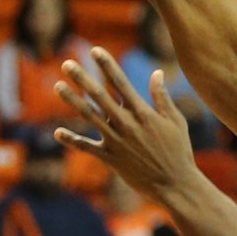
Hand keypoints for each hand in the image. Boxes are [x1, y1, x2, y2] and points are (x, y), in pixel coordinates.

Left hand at [54, 48, 202, 205]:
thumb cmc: (179, 151)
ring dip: (72, 101)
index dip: (107, 65)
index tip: (95, 50)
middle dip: (82, 78)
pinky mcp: (110, 159)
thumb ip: (163, 97)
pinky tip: (57, 132)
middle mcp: (126, 125)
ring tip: (57, 86)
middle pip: (100, 97)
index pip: (121, 83)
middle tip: (66, 63)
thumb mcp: (176, 121)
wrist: (175, 185)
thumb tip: (157, 72)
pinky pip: (87, 148)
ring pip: (89, 117)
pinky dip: (72, 141)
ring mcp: (116, 142)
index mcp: (143, 113)